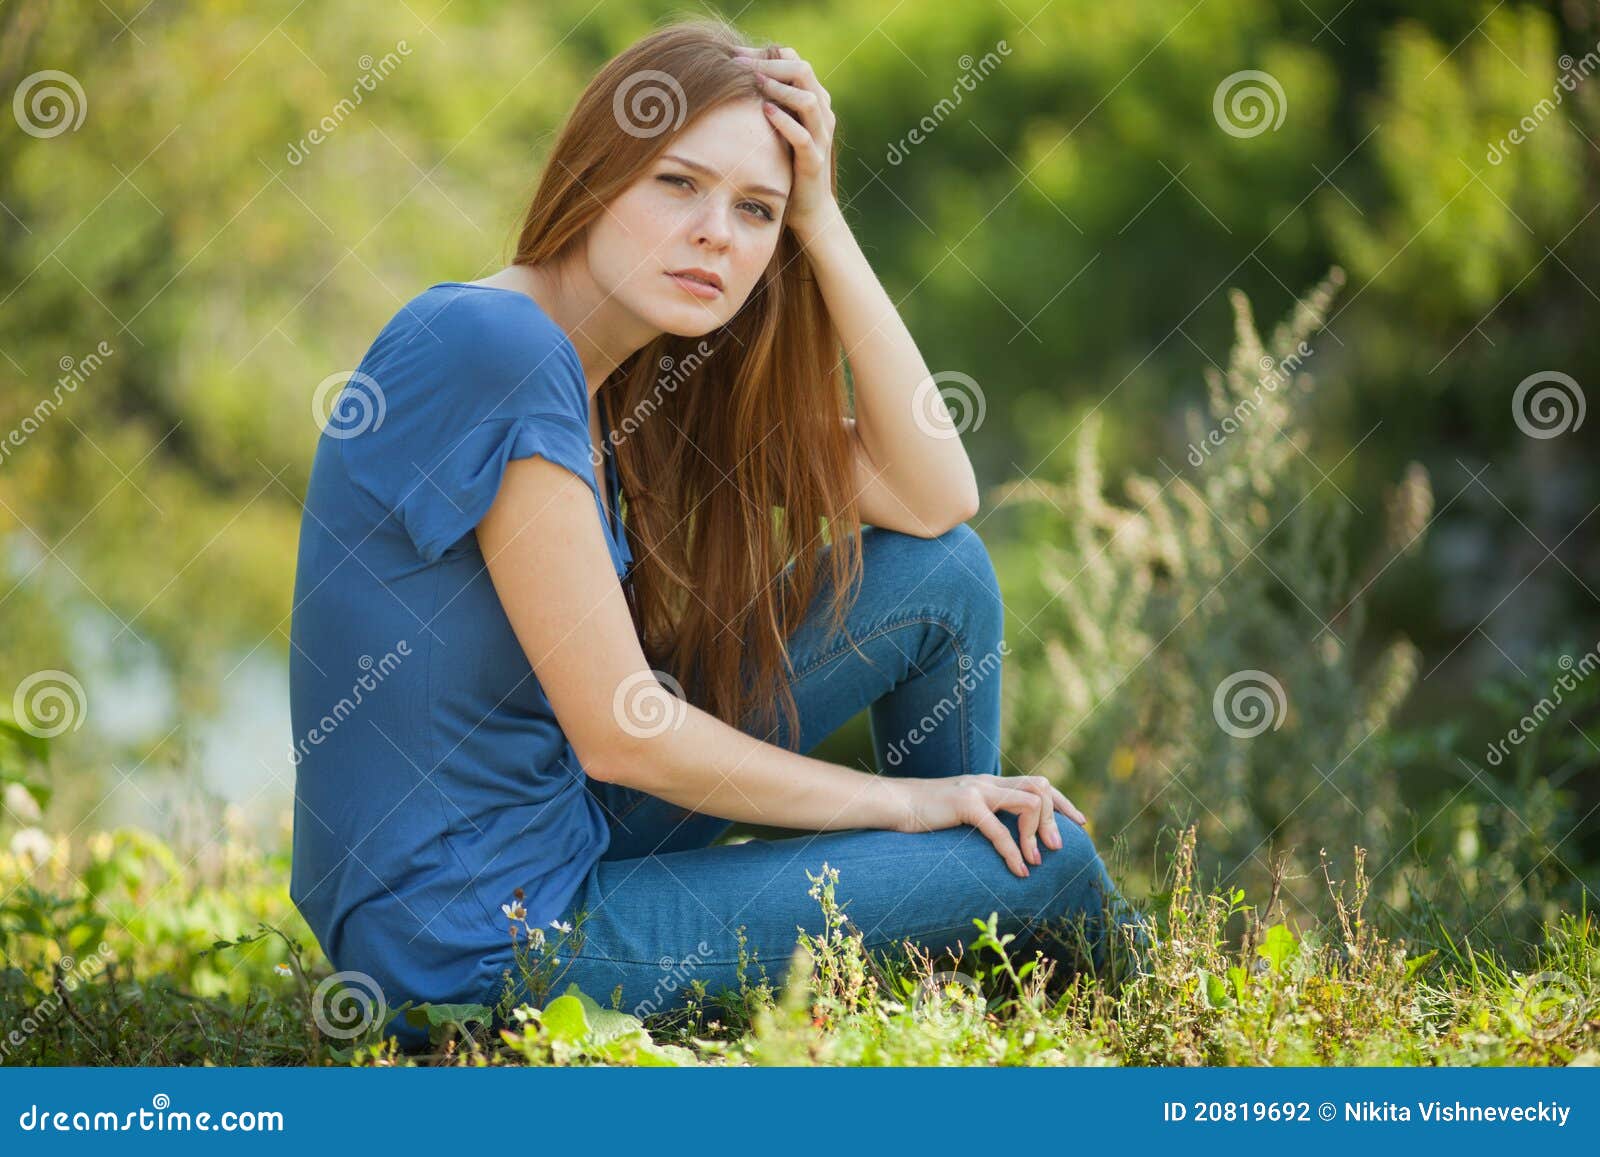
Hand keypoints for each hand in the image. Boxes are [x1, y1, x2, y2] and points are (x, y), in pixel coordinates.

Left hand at [731, 45, 838, 241]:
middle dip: (769, 63)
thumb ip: (766, 102)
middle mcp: (822, 113)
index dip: (766, 53)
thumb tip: (730, 79)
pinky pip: (803, 136)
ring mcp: (821, 136)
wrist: (807, 208)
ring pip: (808, 99)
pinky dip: (785, 121)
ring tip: (754, 81)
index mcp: (813, 100)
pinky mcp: (814, 161)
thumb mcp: (777, 127)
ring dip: (779, 87)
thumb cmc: (786, 163)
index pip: (794, 60)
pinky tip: (765, 111)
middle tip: (739, 62)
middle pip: (802, 71)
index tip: (735, 54)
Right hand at [891, 774, 1087, 878]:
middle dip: (1056, 817)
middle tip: (1057, 848)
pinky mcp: (965, 804)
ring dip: (1037, 834)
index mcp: (989, 783)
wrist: (892, 804)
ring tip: (1036, 860)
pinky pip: (1000, 830)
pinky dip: (1014, 853)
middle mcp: (988, 782)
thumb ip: (982, 817)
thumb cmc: (923, 815)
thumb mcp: (958, 813)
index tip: (1079, 822)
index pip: (1037, 783)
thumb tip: (1004, 838)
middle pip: (1040, 787)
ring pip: (1029, 801)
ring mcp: (977, 790)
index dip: (1062, 802)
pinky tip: (1019, 872)